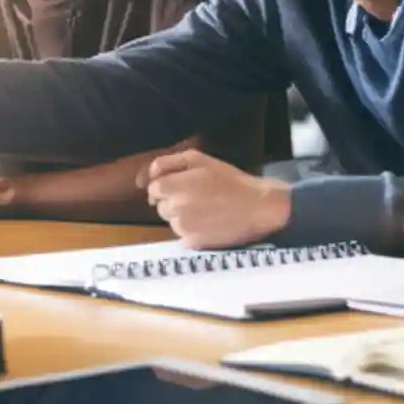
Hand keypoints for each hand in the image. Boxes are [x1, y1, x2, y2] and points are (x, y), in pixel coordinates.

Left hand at [137, 149, 289, 249]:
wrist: (258, 208)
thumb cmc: (230, 181)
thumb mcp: (199, 159)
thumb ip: (166, 163)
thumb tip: (145, 177)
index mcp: (173, 186)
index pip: (154, 188)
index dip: (169, 186)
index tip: (185, 186)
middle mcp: (174, 208)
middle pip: (161, 206)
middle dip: (175, 201)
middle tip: (200, 197)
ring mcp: (182, 228)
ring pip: (171, 221)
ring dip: (183, 215)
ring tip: (207, 209)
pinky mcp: (192, 243)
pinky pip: (182, 235)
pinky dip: (192, 229)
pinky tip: (210, 222)